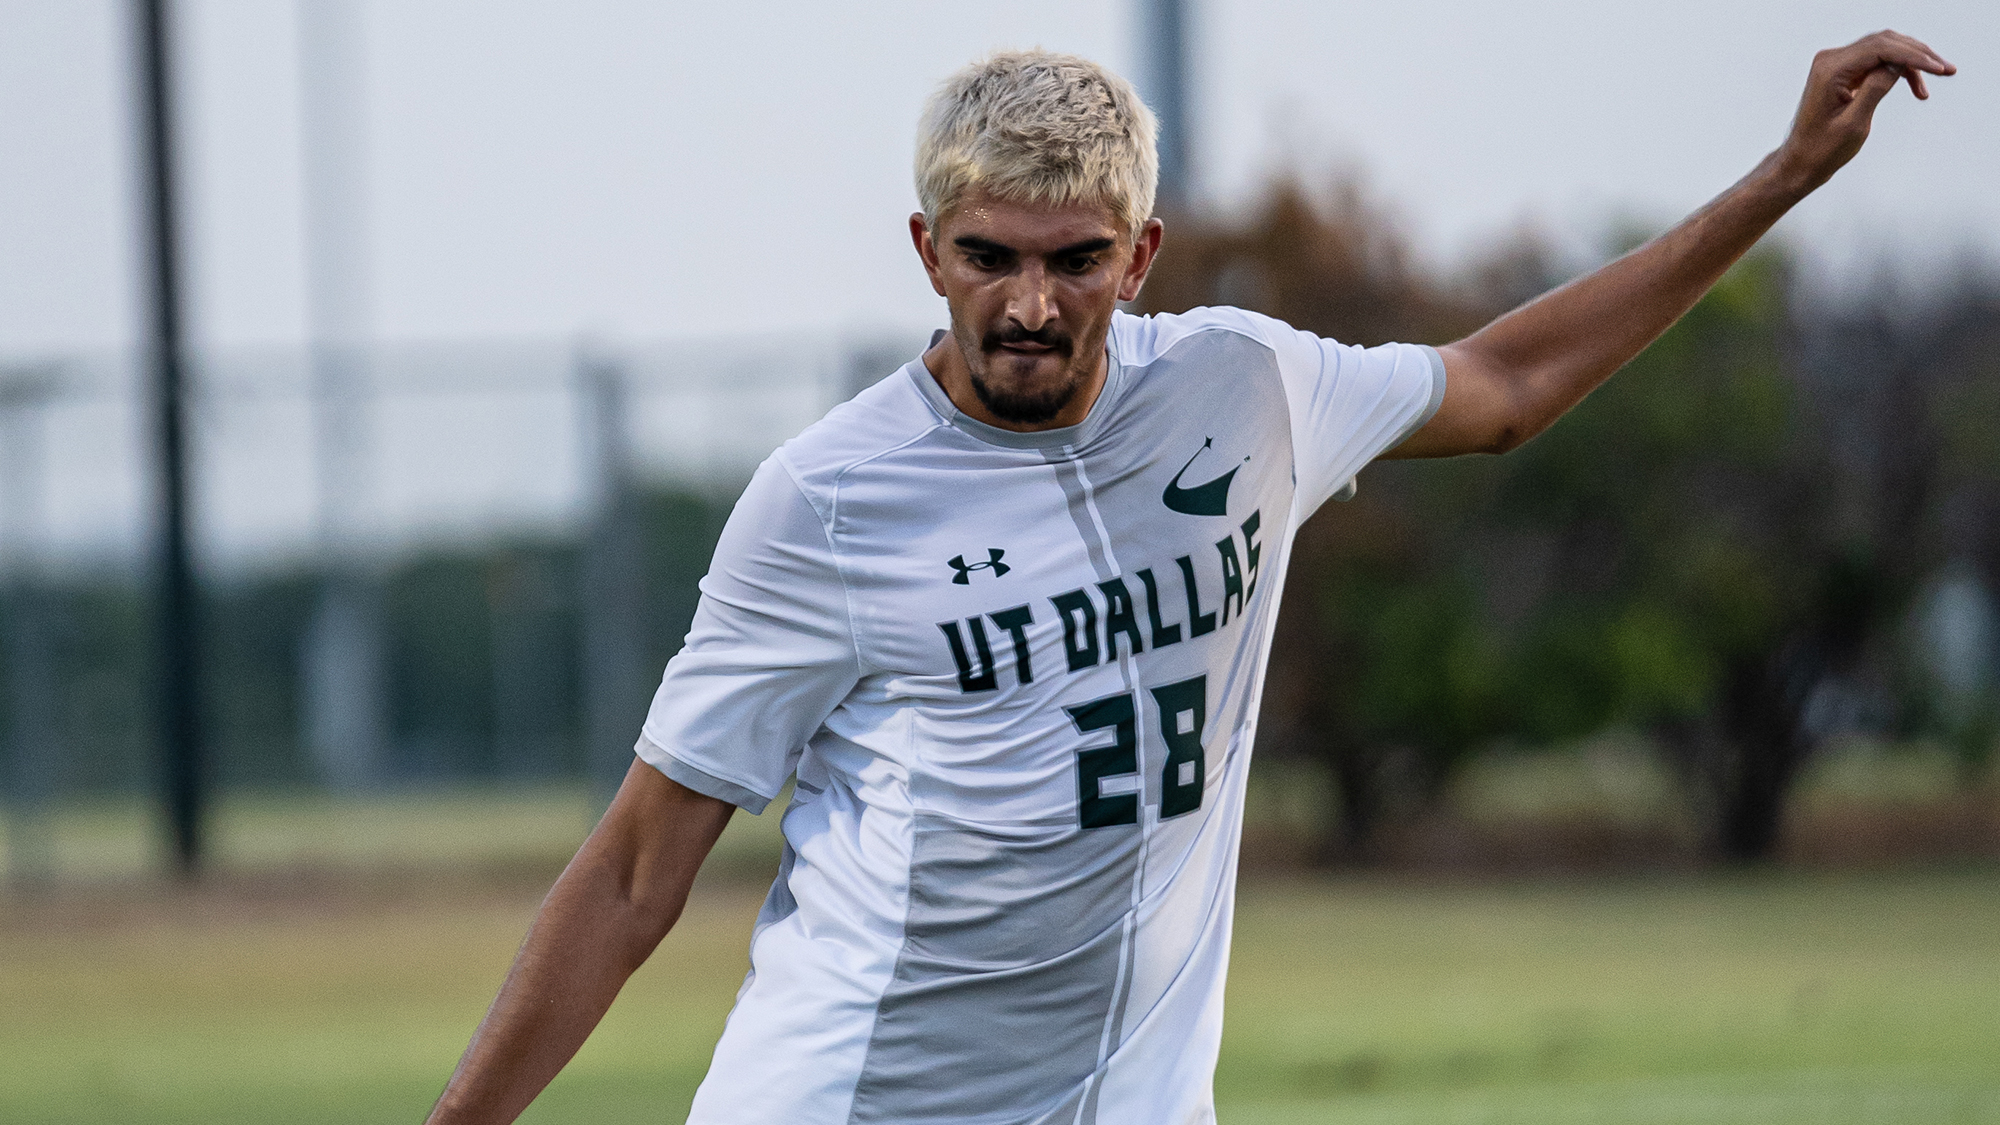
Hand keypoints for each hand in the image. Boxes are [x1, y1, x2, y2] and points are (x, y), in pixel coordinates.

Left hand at [1775, 30, 1954, 196]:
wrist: (1800, 162)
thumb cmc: (1822, 149)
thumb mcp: (1855, 123)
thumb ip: (1876, 88)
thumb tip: (1898, 64)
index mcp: (1830, 70)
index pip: (1880, 48)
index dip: (1914, 56)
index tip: (1939, 68)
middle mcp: (1830, 60)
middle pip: (1884, 42)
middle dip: (1918, 54)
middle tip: (1946, 70)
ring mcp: (1835, 64)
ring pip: (1883, 49)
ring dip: (1911, 62)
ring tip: (1933, 81)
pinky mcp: (1841, 72)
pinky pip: (1876, 61)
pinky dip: (1898, 70)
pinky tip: (1916, 86)